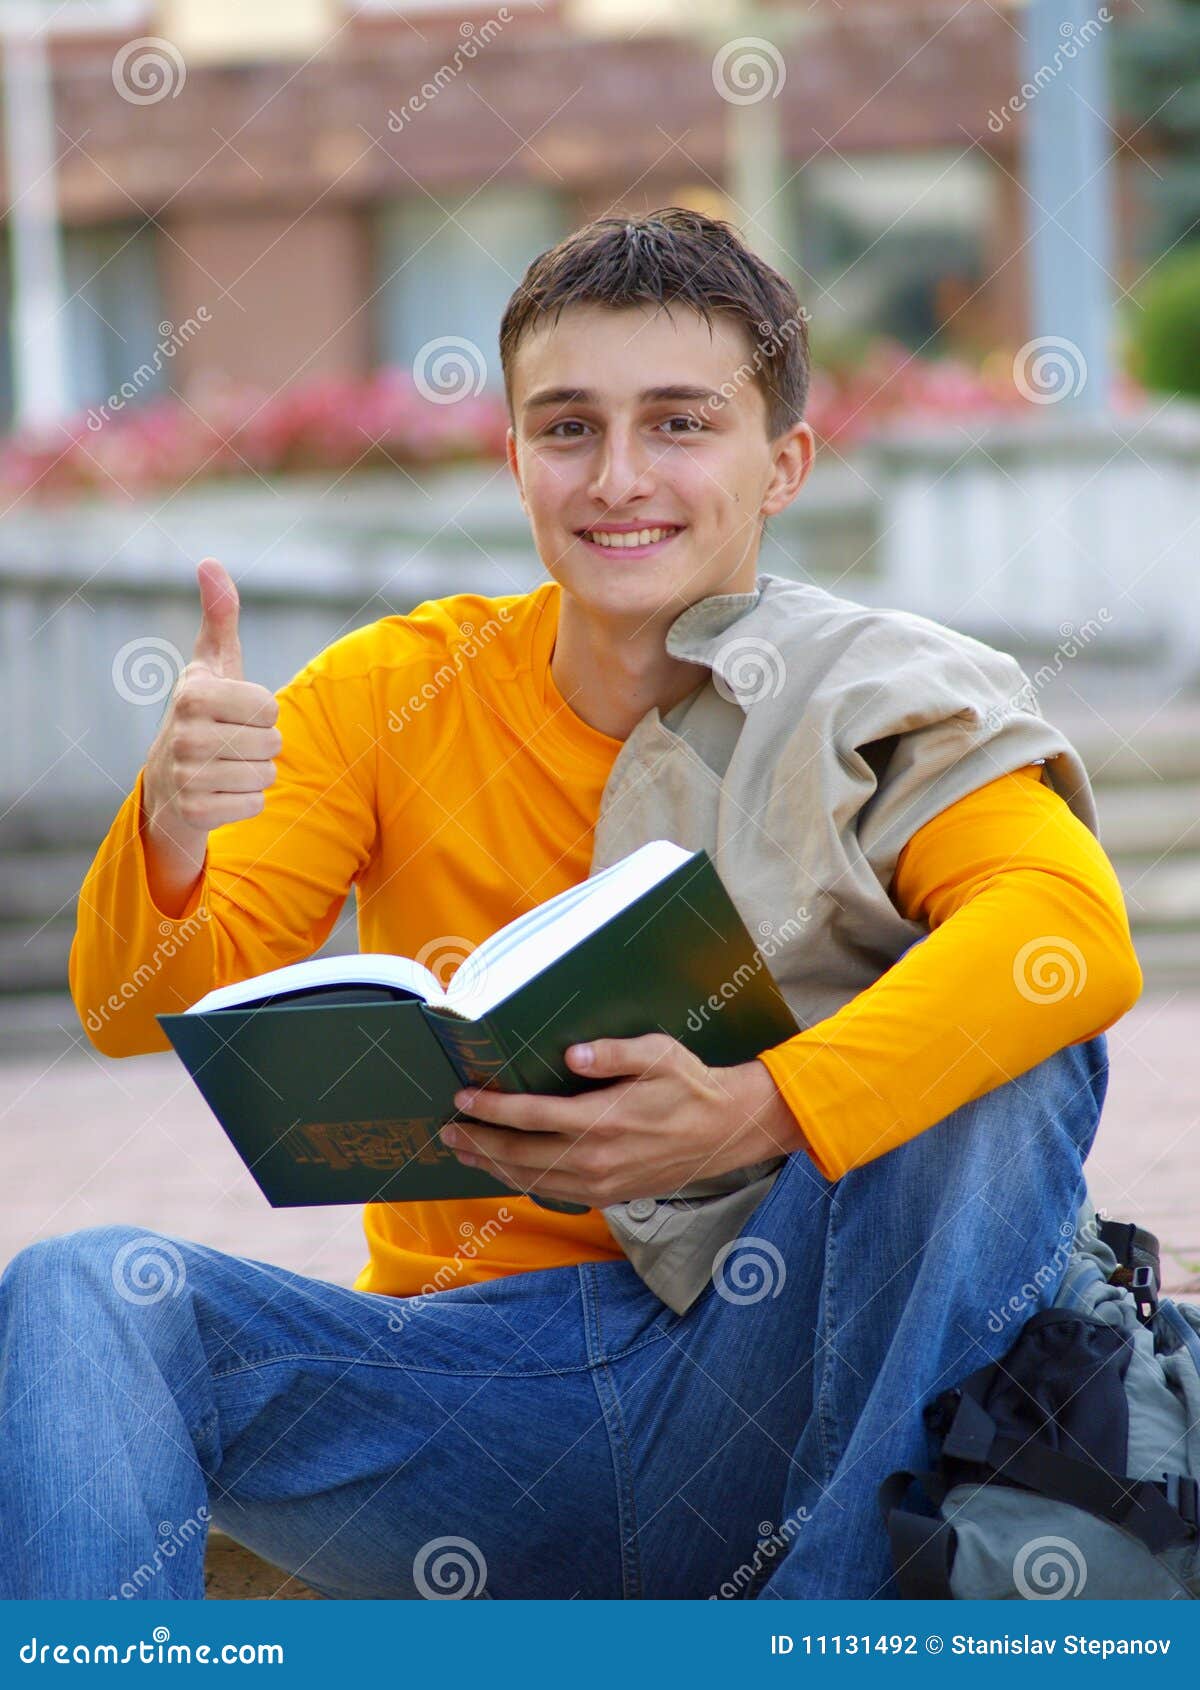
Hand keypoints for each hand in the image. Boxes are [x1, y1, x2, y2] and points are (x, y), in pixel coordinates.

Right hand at [143, 558, 282, 844]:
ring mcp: (185, 777)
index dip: (262, 712)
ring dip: (256, 773)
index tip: (234, 712)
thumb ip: (220, 615)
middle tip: (231, 743)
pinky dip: (246, 802)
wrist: (167, 781)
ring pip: (266, 775)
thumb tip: (209, 562)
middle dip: (262, 745)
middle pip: (272, 743)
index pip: (269, 707)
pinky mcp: (194, 813)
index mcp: (193, 694)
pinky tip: (221, 793)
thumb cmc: (203, 712)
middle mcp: (183, 734)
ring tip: (226, 767)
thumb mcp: (212, 664)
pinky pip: (254, 805)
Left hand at [442, 1033, 806, 1207]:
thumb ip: (613, 1054)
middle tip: (447, 1131)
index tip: (463, 1098)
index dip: (492, 1108)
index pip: (531, 1116)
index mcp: (603, 1120)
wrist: (726, 1131)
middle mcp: (596, 1158)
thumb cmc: (690, 1084)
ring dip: (493, 1166)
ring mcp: (601, 1183)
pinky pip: (554, 1193)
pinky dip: (523, 1182)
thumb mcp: (659, 1054)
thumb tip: (571, 1054)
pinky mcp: (609, 1195)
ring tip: (465, 1152)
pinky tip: (507, 1170)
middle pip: (520, 1154)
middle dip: (479, 1142)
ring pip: (532, 1179)